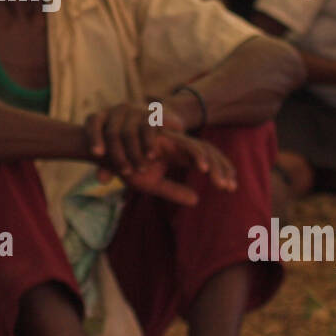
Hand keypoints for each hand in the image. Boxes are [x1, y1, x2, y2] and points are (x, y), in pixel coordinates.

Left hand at [84, 102, 166, 177]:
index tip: (97, 154)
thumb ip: (106, 166)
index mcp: (102, 117)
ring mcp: (134, 111)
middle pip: (112, 133)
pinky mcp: (151, 114)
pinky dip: (150, 143)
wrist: (149, 132)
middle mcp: (117, 111)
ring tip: (140, 169)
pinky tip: (151, 156)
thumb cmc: (122, 145)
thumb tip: (101, 180)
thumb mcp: (113, 154)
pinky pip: (148, 128)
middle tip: (126, 172)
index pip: (93, 122)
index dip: (94, 137)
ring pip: (129, 133)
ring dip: (135, 153)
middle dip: (118, 155)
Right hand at [119, 131, 237, 205]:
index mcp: (180, 153)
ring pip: (202, 148)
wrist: (104, 153)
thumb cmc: (127, 166)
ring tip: (220, 183)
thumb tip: (197, 200)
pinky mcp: (164, 135)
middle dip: (223, 169)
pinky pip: (184, 144)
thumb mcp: (153, 184)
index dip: (221, 172)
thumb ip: (174, 190)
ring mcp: (172, 138)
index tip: (230, 189)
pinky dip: (195, 155)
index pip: (208, 159)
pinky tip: (202, 168)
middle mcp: (179, 144)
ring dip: (213, 165)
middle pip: (210, 151)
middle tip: (231, 188)